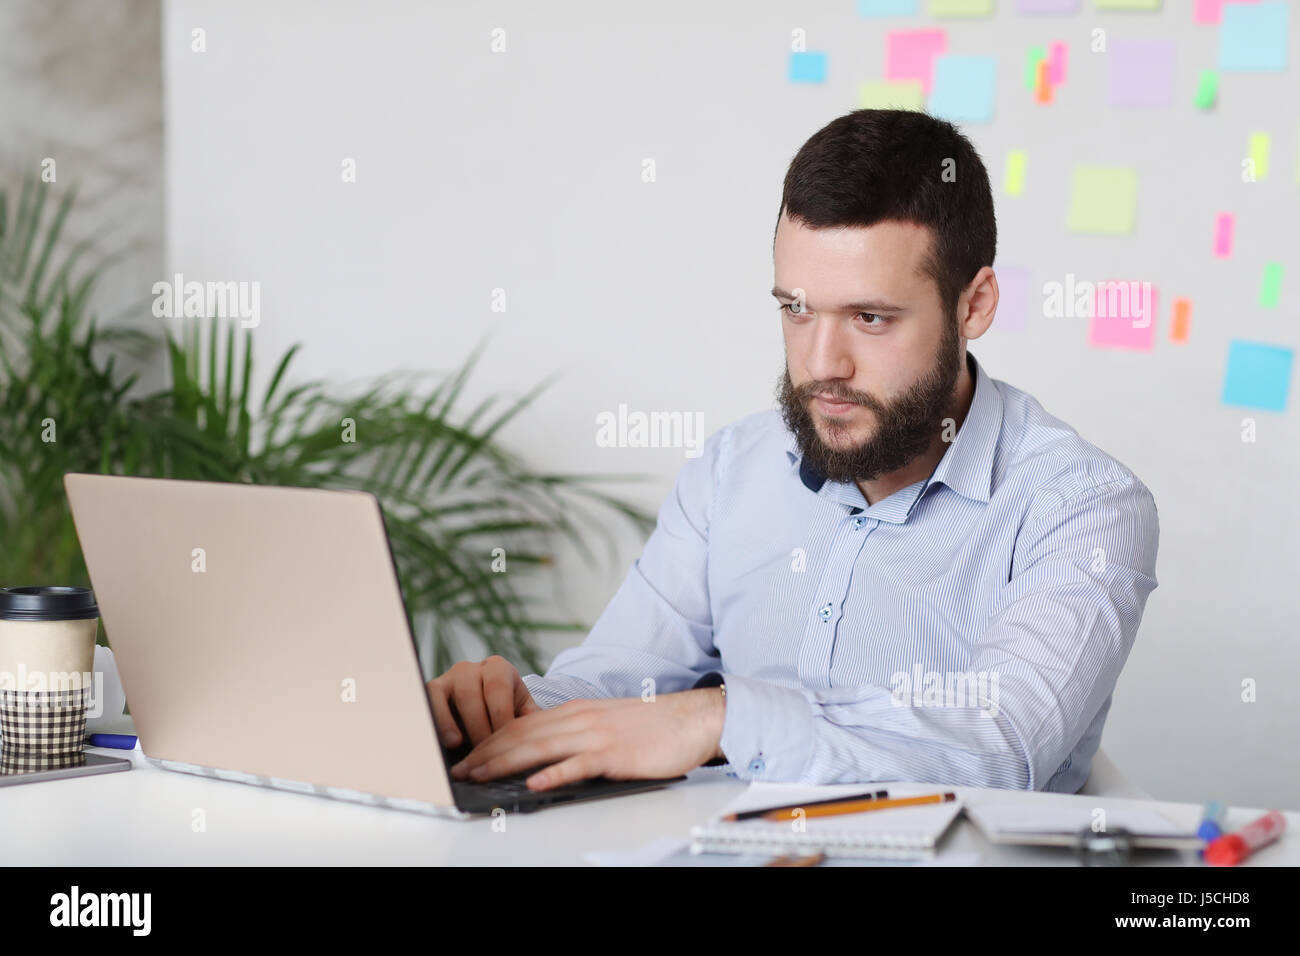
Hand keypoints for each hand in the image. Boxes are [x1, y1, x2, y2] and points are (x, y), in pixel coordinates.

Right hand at [425, 656, 539, 747]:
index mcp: (498, 668)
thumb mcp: (521, 708)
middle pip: (473, 695)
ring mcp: (449, 677)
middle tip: (486, 754)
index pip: (498, 689)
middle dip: (480, 727)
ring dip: (458, 724)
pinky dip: (439, 722)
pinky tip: (448, 741)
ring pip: (450, 697)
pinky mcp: (432, 689)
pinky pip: (430, 701)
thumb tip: (536, 725)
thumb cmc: (505, 708)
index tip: (506, 743)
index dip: (500, 717)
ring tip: (464, 748)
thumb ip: (530, 715)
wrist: (484, 705)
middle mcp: (471, 668)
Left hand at [449, 688, 725, 790]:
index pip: (520, 725)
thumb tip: (544, 751)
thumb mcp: (604, 723)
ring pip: (541, 747)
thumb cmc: (651, 726)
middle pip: (522, 735)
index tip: (468, 757)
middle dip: (486, 754)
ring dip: (505, 763)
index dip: (490, 741)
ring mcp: (596, 734)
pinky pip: (579, 764)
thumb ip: (574, 732)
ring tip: (481, 777)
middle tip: (460, 771)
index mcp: (575, 711)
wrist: (692, 718)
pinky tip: (535, 783)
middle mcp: (580, 718)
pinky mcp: (615, 753)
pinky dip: (555, 773)